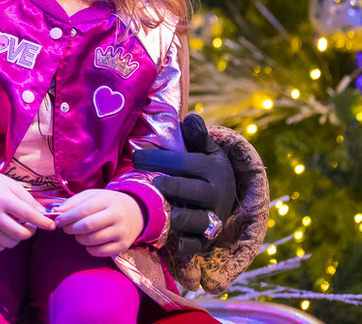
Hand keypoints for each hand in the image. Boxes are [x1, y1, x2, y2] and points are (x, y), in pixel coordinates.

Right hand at [0, 169, 52, 250]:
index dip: (43, 222)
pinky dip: (5, 241)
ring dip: (17, 237)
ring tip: (14, 224)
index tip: (52, 226)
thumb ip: (29, 201)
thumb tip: (45, 216)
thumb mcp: (13, 186)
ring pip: (10, 243)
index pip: (28, 215)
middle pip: (20, 234)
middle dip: (30, 231)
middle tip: (30, 224)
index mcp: (2, 199)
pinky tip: (3, 229)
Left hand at [53, 189, 142, 257]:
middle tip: (66, 228)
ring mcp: (121, 232)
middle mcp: (117, 216)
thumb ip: (74, 202)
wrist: (136, 212)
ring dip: (79, 239)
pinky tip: (89, 242)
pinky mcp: (123, 245)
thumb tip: (57, 212)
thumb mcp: (93, 195)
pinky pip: (100, 251)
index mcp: (108, 200)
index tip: (58, 221)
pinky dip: (89, 248)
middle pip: (88, 226)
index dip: (67, 217)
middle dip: (71, 228)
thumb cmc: (108, 203)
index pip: (84, 210)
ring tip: (78, 234)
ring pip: (93, 240)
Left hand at [133, 114, 235, 259]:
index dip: (159, 160)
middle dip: (169, 186)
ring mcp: (212, 218)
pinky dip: (183, 243)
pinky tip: (168, 238)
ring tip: (156, 208)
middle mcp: (217, 195)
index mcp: (214, 170)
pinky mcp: (206, 239)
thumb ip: (197, 135)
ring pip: (194, 218)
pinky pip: (195, 244)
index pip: (186, 163)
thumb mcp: (206, 150)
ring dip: (175, 214)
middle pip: (191, 191)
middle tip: (149, 182)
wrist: (226, 198)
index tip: (135, 157)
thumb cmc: (205, 169)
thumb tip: (191, 117)